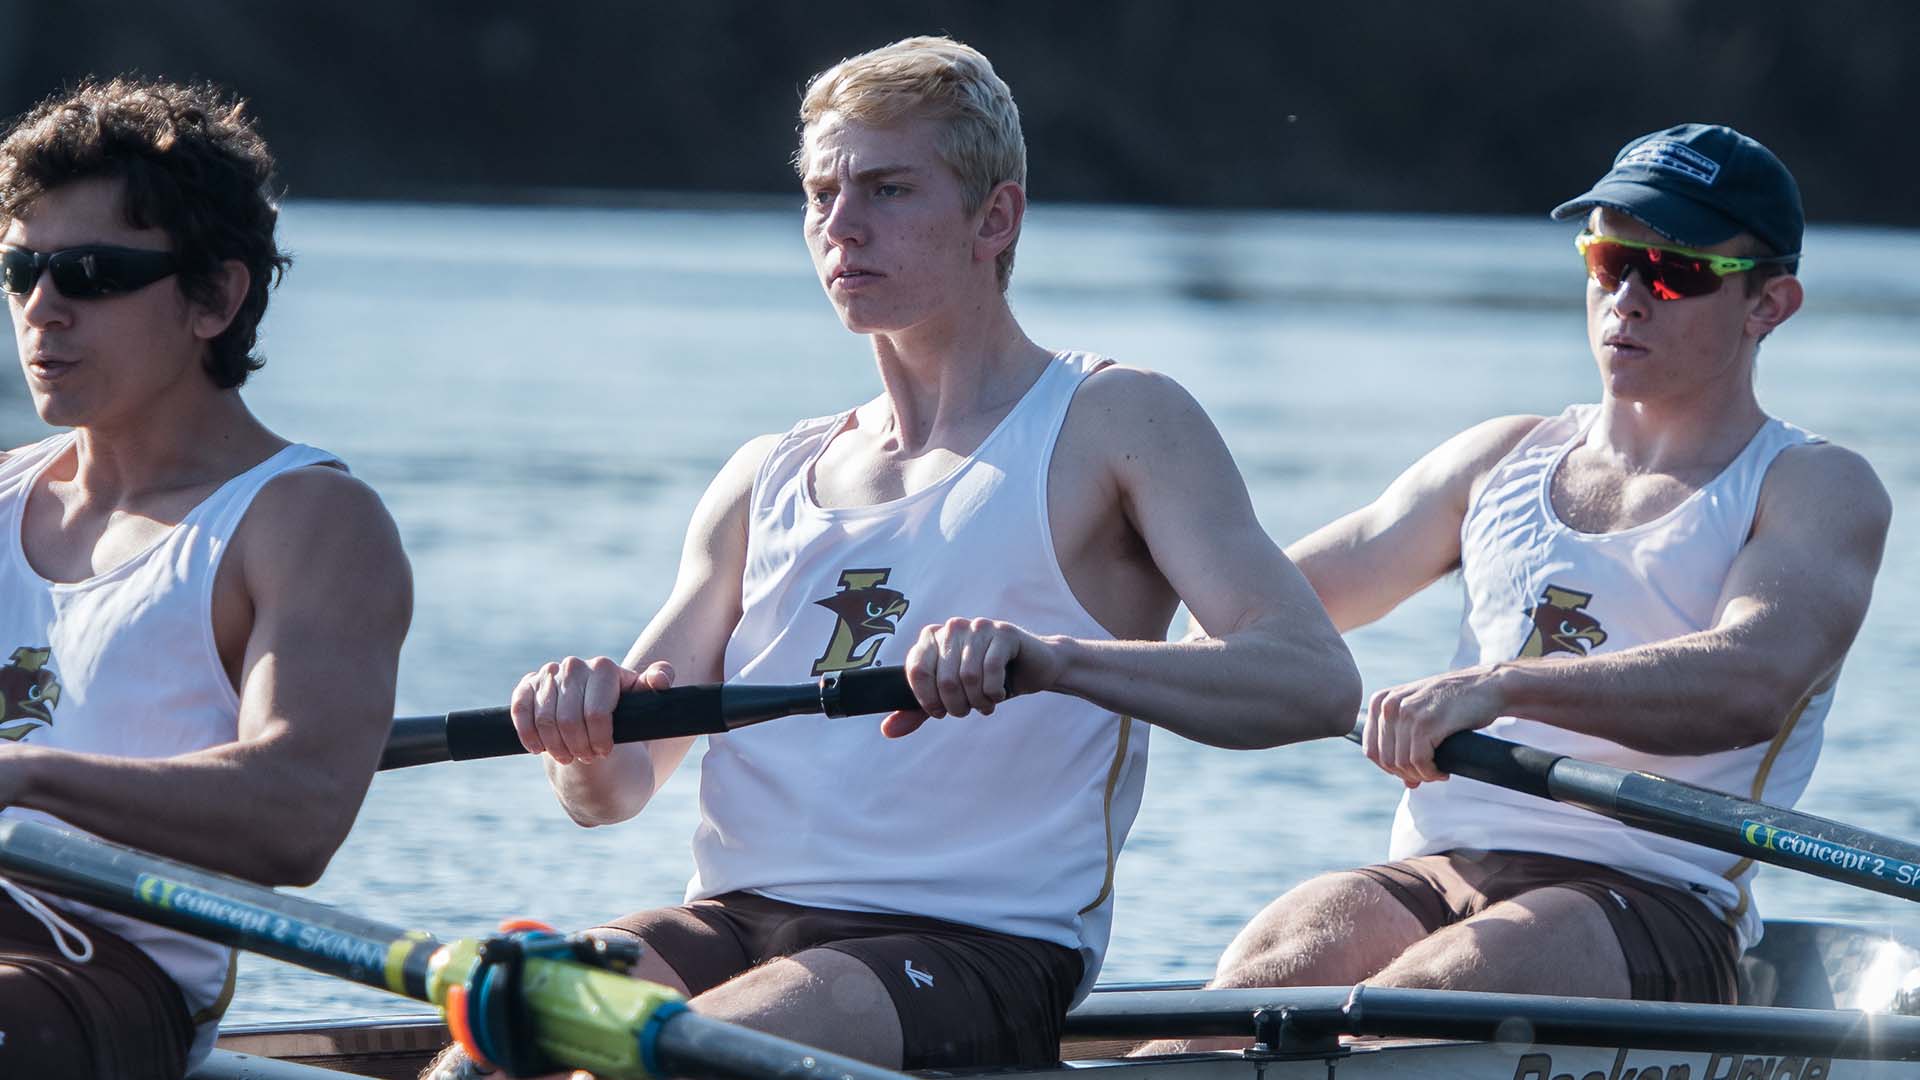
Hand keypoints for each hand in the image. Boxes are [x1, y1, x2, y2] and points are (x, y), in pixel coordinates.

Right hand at [510, 656, 674, 765]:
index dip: (598, 738)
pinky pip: (520, 707)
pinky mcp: (529, 685)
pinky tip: (538, 748)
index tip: (604, 752)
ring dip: (555, 745)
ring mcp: (550, 673)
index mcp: (605, 668)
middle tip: (586, 757)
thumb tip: (660, 678)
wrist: (596, 734)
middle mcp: (576, 665)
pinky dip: (528, 732)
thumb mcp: (646, 712)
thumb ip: (657, 689)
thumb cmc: (626, 726)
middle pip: (568, 718)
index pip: (596, 712)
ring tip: (568, 756)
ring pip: (543, 718)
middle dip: (577, 745)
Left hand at [882, 618, 1065, 737]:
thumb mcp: (949, 697)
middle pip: (944, 680)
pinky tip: (999, 694)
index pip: (916, 670)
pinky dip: (995, 693)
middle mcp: (952, 628)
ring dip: (978, 702)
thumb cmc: (985, 681)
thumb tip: (888, 730)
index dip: (926, 699)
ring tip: (985, 703)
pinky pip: (992, 671)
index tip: (939, 711)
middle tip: (968, 709)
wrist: (1030, 669)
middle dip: (957, 706)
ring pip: (969, 678)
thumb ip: (919, 710)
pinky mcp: (1003, 632)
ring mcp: (978, 627)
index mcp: (932, 638)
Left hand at [1363, 665, 1505, 787]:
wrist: (1486, 685)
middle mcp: (1389, 705)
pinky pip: (1419, 762)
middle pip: (1386, 760)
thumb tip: (1407, 783)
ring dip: (1421, 776)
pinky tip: (1443, 771)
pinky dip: (1431, 773)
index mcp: (1380, 701)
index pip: (1372, 750)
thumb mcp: (1420, 714)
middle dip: (1407, 774)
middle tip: (1428, 775)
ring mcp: (1407, 713)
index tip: (1412, 771)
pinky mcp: (1426, 723)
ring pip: (1402, 764)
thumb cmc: (1454, 702)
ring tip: (1437, 773)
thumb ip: (1406, 743)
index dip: (1390, 768)